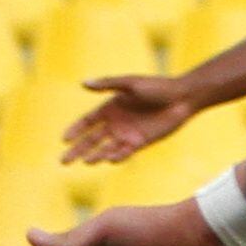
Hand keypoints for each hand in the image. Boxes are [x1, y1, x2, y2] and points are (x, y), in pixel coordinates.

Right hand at [62, 75, 192, 164]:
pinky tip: (108, 159)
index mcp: (110, 107)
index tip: (63, 140)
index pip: (87, 122)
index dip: (75, 131)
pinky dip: (116, 157)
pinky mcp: (140, 143)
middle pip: (91, 140)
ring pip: (106, 149)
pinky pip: (124, 153)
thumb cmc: (157, 86)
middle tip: (63, 161)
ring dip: (95, 156)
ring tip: (86, 162)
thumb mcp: (130, 83)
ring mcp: (127, 134)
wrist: (182, 98)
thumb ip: (107, 85)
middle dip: (77, 150)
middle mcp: (115, 123)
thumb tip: (83, 83)